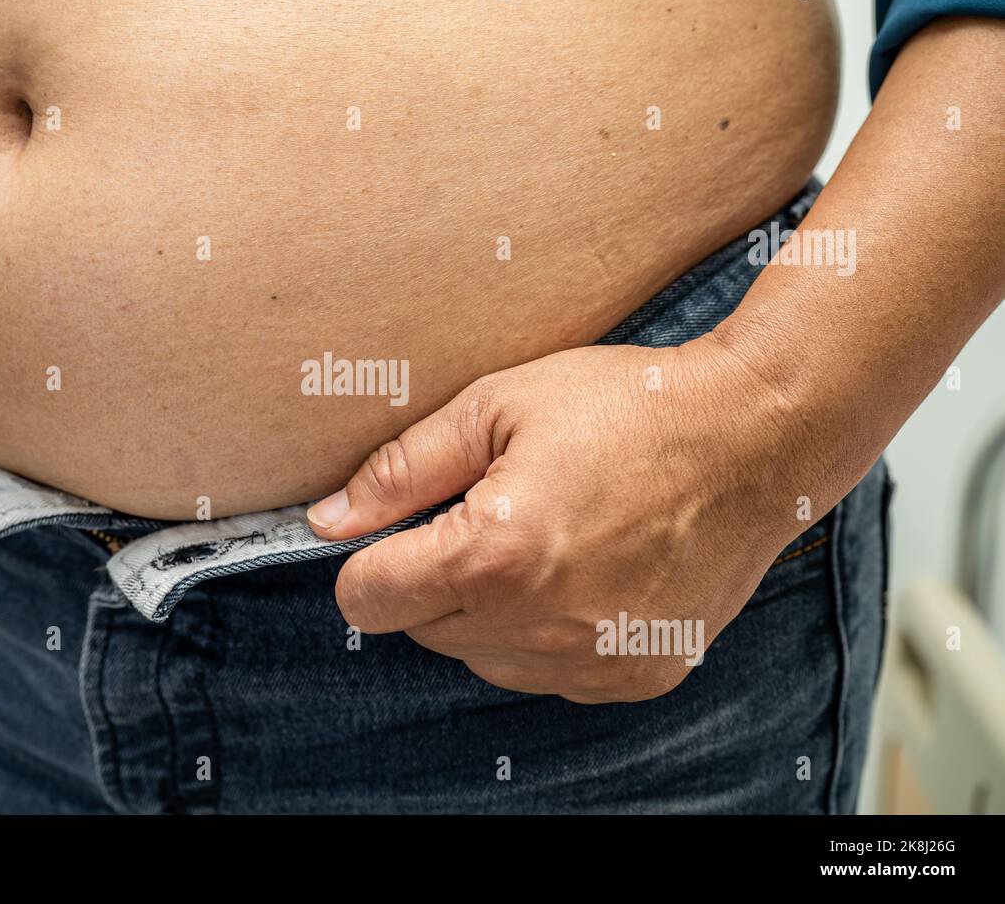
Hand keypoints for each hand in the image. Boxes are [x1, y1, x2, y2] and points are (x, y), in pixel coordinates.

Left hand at [306, 335, 812, 702]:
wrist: (756, 437)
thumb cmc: (628, 406)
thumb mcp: (498, 407)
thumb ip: (400, 470)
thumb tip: (327, 520)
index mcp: (494, 556)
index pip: (368, 599)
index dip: (373, 557)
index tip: (406, 524)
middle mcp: (539, 627)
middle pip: (420, 629)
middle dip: (433, 575)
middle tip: (491, 512)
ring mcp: (591, 662)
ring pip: (480, 657)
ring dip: (487, 609)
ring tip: (546, 538)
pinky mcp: (633, 678)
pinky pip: (546, 672)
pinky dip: (544, 632)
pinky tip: (585, 572)